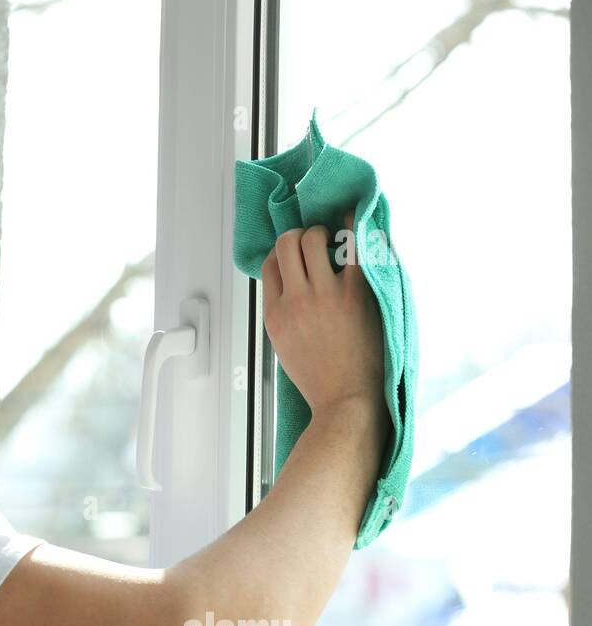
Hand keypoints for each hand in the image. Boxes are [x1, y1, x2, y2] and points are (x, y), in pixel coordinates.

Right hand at [261, 211, 386, 419]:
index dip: (282, 253)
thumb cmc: (319, 377)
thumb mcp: (283, 344)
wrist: (346, 399)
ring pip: (314, 238)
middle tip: (314, 243)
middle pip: (287, 243)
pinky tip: (357, 225)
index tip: (294, 255)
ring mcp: (326, 295)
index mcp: (275, 314)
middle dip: (300, 236)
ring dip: (324, 233)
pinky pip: (353, 249)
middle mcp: (296, 300)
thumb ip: (282, 311)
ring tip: (335, 242)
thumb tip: (289, 283)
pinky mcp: (356, 294)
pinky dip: (354, 231)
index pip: (269, 263)